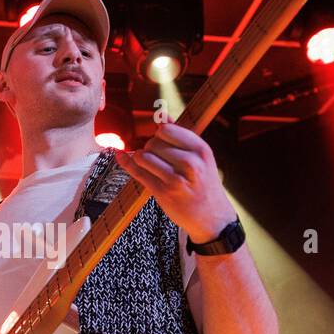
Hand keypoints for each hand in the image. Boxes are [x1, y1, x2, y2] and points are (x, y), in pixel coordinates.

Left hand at [113, 123, 237, 242]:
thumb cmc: (203, 183)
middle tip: (158, 159)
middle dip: (150, 148)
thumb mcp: (200, 158)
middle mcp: (191, 164)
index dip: (160, 134)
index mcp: (201, 150)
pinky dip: (127, 163)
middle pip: (154, 143)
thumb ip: (181, 136)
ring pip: (143, 156)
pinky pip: (138, 173)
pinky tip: (122, 157)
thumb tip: (162, 115)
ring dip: (141, 158)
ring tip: (150, 166)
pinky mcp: (163, 193)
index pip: (167, 130)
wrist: (212, 218)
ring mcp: (176, 180)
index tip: (162, 143)